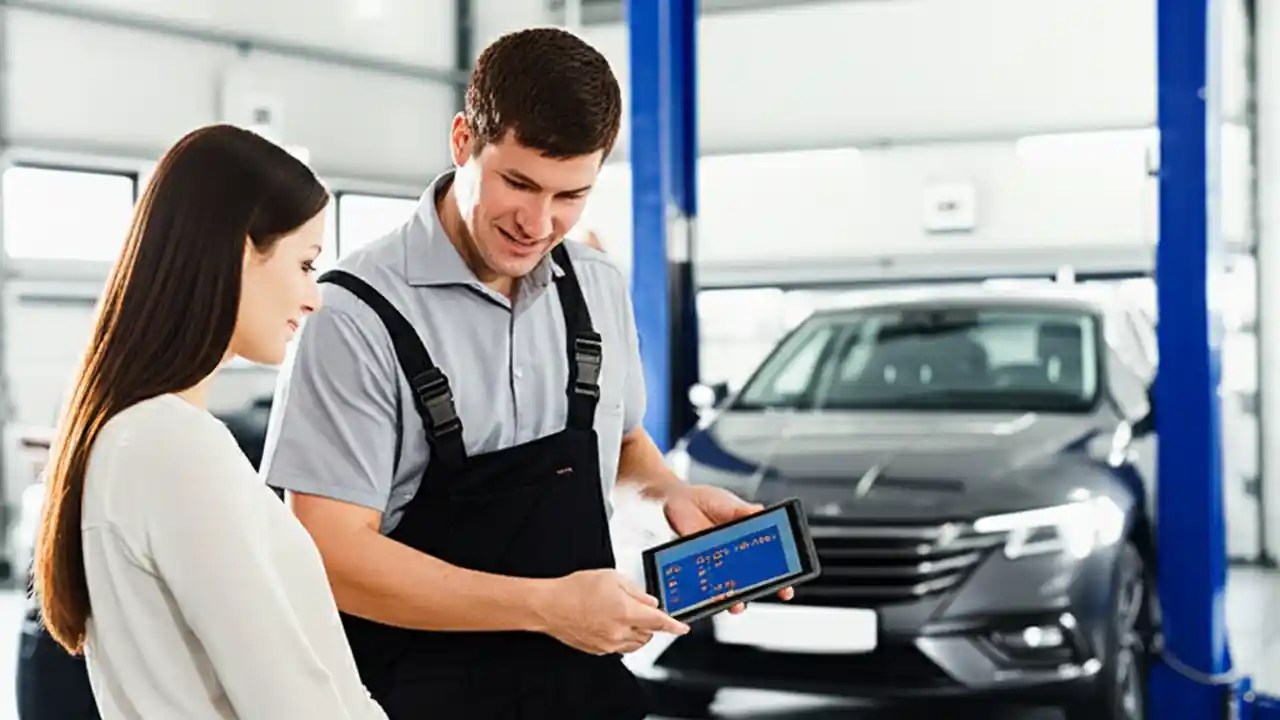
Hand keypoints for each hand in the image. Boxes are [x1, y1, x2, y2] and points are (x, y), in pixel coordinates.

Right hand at [535, 569, 689, 655]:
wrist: (550, 606)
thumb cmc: (576, 589)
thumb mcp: (612, 578)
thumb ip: (636, 590)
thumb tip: (650, 601)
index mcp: (626, 612)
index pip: (659, 622)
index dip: (674, 626)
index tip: (682, 628)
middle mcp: (619, 632)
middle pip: (648, 634)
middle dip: (649, 623)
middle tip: (638, 609)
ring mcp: (608, 644)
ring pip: (635, 644)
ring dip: (637, 633)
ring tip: (623, 616)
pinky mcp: (598, 650)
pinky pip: (619, 648)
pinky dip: (621, 638)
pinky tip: (609, 623)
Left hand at [664, 485, 796, 613]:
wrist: (679, 499)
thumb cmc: (708, 500)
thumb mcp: (729, 503)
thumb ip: (742, 511)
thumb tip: (758, 511)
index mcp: (750, 541)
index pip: (769, 562)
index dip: (781, 576)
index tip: (788, 585)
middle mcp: (736, 557)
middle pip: (753, 581)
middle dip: (763, 591)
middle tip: (770, 596)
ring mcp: (718, 563)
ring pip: (729, 588)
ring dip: (734, 598)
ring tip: (737, 603)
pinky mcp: (698, 566)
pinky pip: (705, 584)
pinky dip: (708, 593)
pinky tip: (711, 596)